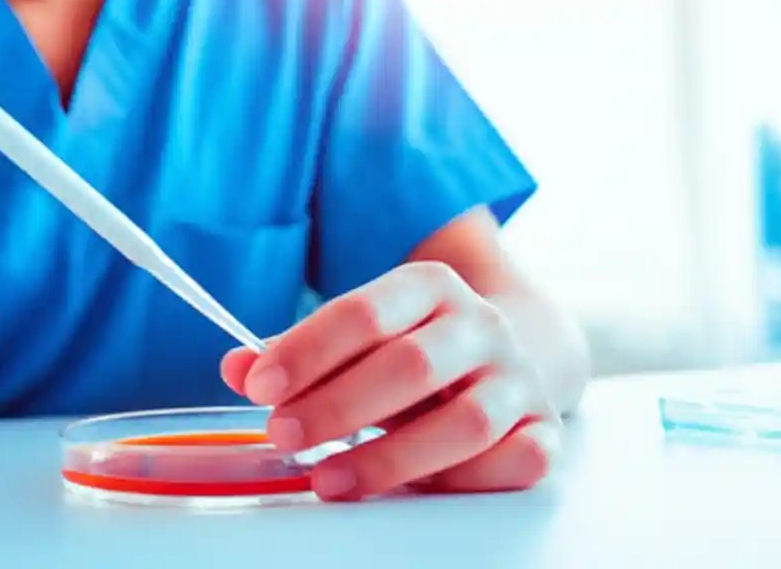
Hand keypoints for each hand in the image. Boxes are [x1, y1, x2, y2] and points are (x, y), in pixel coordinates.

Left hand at [221, 261, 560, 500]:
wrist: (514, 351)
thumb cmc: (413, 348)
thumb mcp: (360, 335)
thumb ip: (298, 352)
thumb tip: (234, 366)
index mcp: (428, 286)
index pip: (364, 312)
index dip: (306, 350)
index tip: (259, 386)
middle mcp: (481, 324)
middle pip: (411, 365)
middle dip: (336, 406)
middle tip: (282, 435)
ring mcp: (519, 377)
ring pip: (465, 421)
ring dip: (390, 458)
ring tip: (328, 481)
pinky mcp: (546, 429)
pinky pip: (516, 461)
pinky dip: (464, 482)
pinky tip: (414, 494)